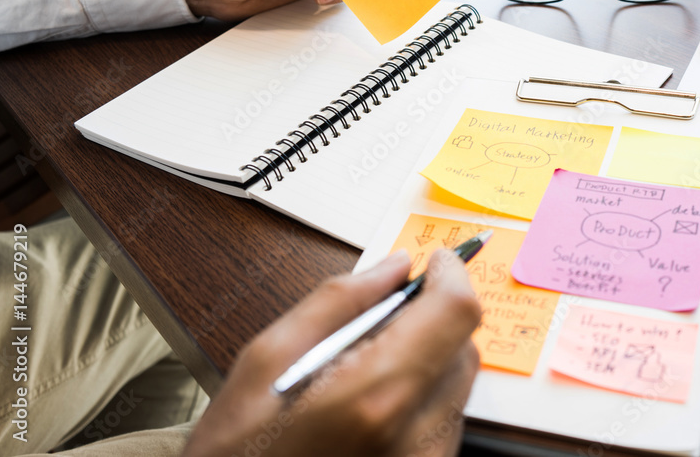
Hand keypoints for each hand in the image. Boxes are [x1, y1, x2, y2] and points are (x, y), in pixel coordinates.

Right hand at [181, 249, 481, 456]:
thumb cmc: (238, 454)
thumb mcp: (266, 362)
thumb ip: (338, 302)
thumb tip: (394, 267)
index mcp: (374, 398)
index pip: (455, 313)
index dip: (451, 275)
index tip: (436, 262)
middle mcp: (416, 437)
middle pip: (461, 345)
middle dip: (430, 318)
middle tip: (381, 320)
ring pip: (456, 381)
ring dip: (425, 358)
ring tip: (359, 376)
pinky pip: (445, 418)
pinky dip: (419, 395)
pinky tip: (370, 407)